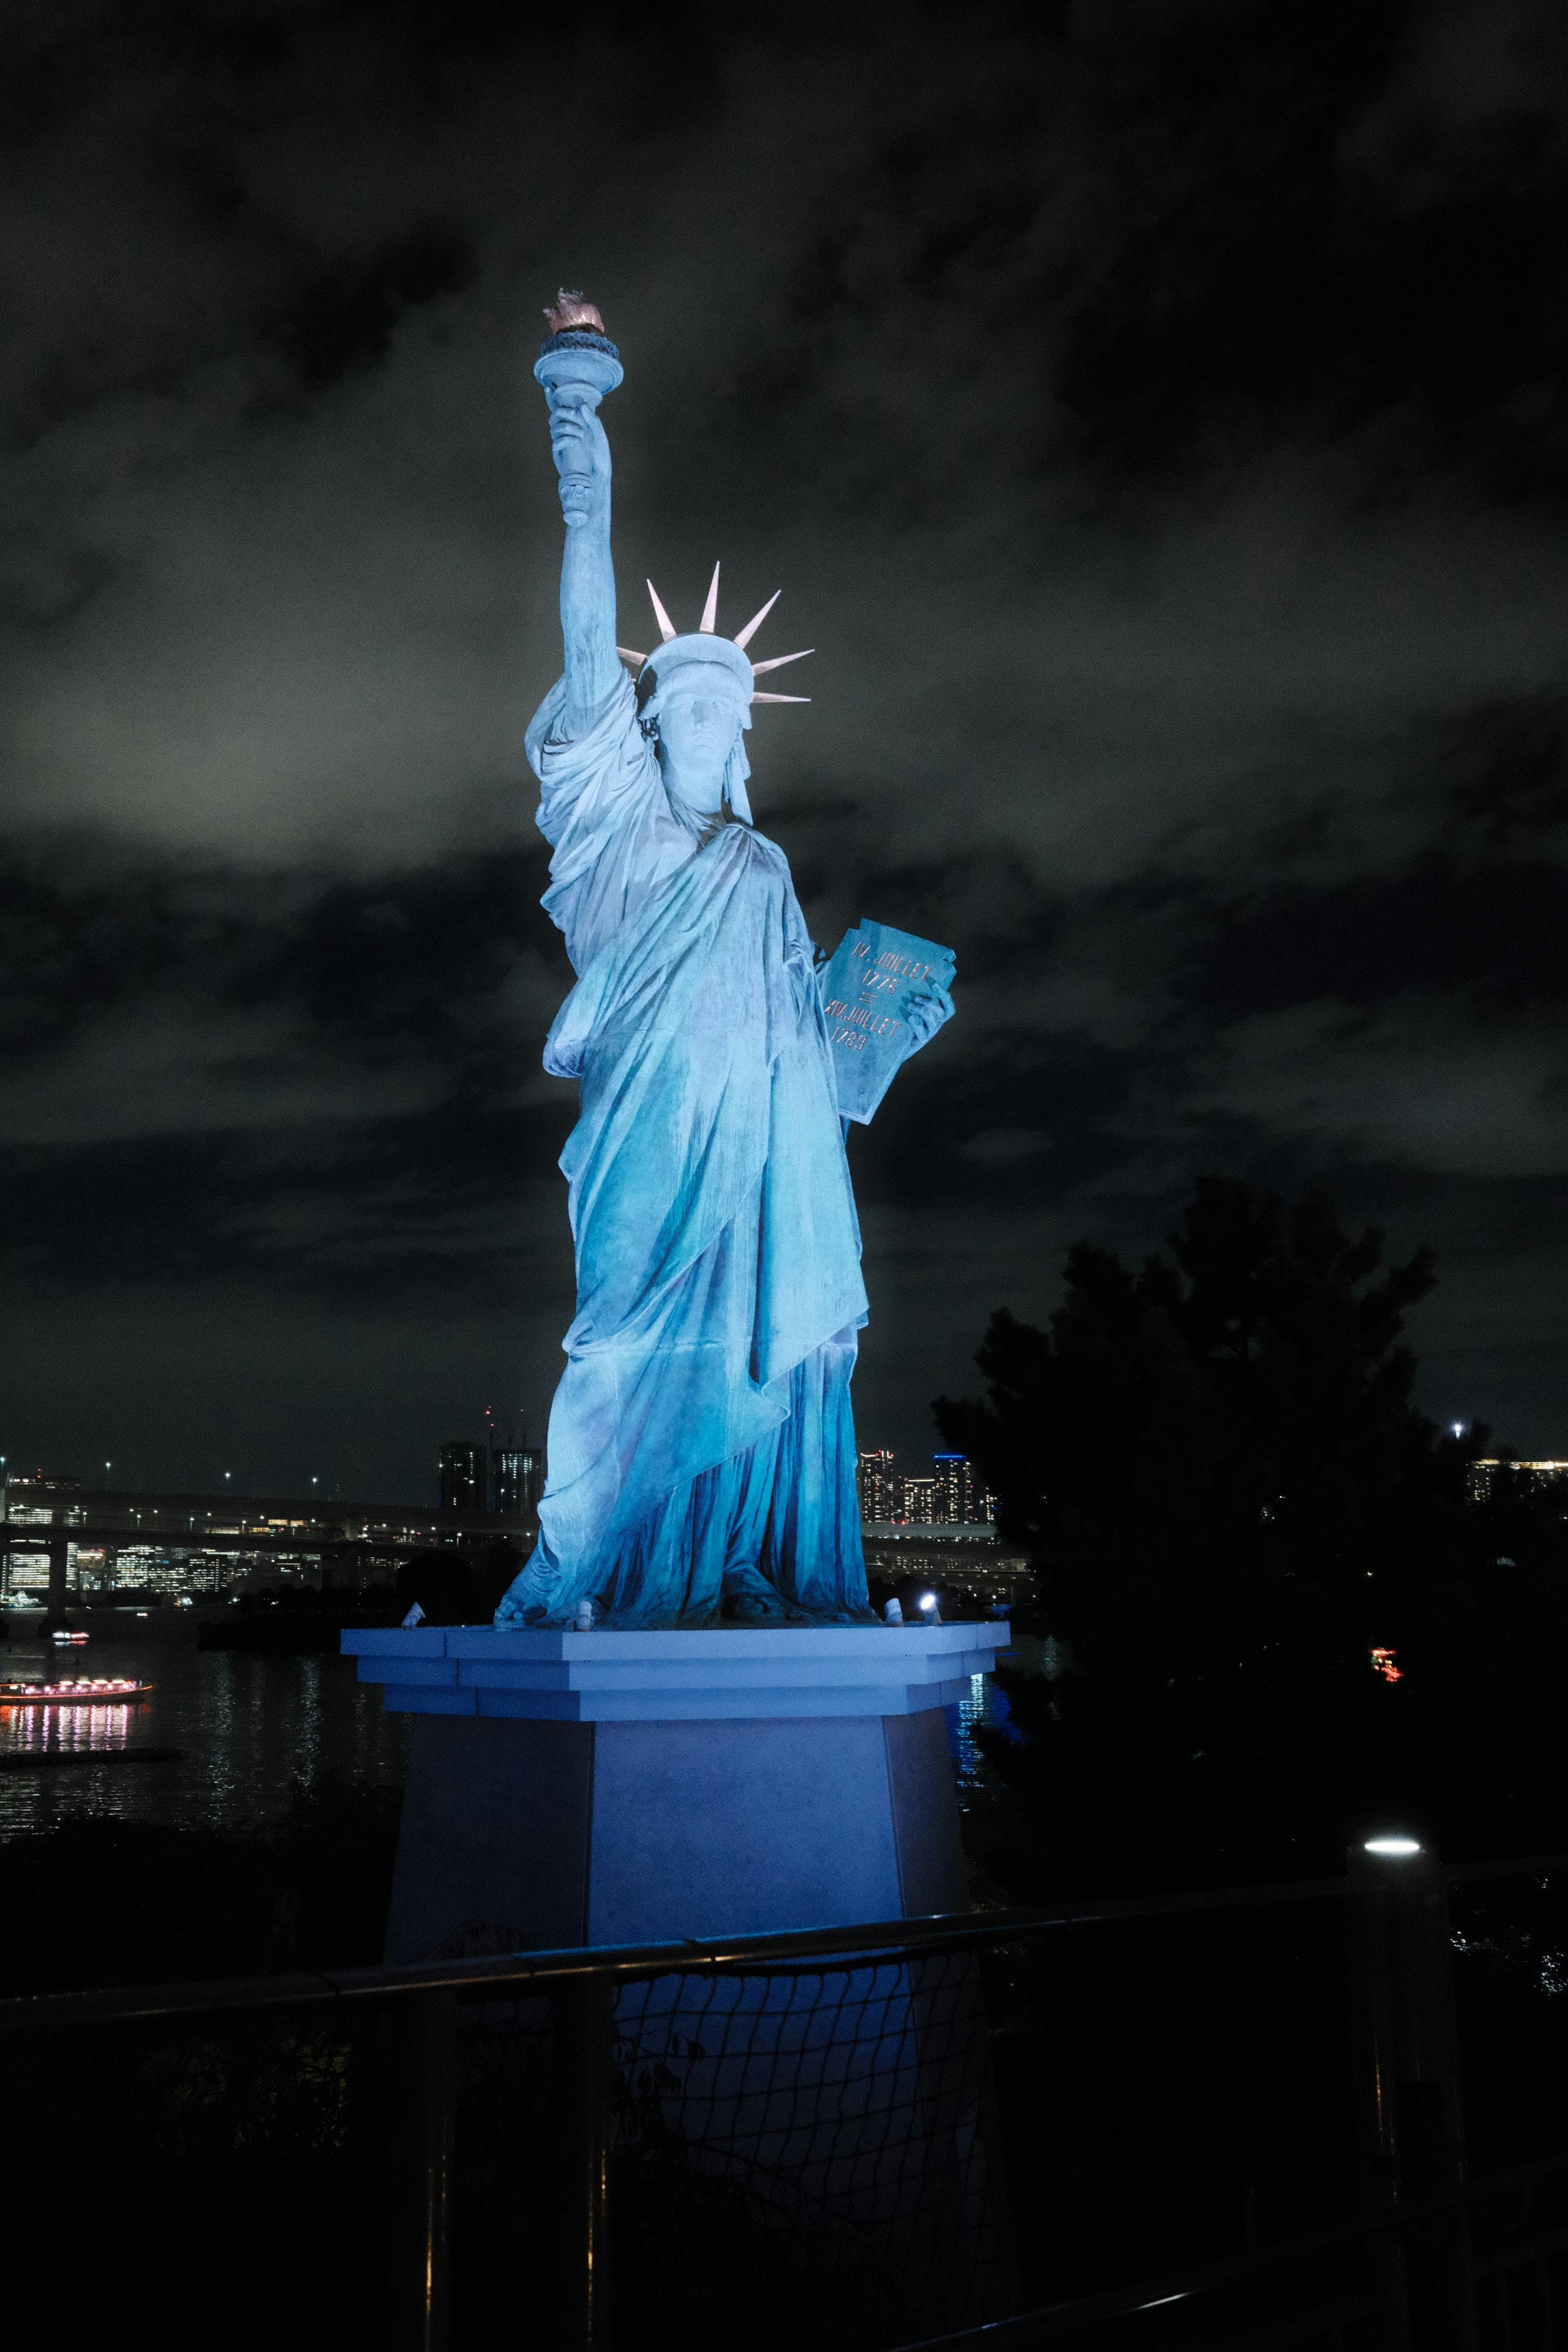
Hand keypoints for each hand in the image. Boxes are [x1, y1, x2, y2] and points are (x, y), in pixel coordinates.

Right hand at [549, 390, 609, 529]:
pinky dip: (566, 437)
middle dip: (564, 412)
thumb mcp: (600, 436)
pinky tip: (576, 440)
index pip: (562, 409)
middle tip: (575, 416)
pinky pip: (557, 441)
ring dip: (567, 426)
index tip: (547, 388)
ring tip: (580, 434)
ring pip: (555, 427)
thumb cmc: (600, 458)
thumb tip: (581, 404)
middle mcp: (567, 432)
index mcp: (577, 425)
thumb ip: (592, 420)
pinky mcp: (560, 454)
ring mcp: (563, 443)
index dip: (553, 399)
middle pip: (555, 415)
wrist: (598, 478)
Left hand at [903, 984, 953, 1054]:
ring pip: (930, 1018)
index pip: (949, 1008)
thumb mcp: (917, 1009)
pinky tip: (911, 1018)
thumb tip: (920, 981)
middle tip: (915, 998)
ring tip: (910, 1005)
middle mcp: (936, 1024)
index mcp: (938, 1016)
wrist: (900, 1043)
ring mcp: (930, 1033)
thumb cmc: (908, 1021)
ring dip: (919, 1009)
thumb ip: (921, 999)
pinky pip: (922, 1031)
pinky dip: (916, 1023)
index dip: (944, 996)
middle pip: (940, 1012)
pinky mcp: (921, 1040)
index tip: (934, 984)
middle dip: (928, 1002)